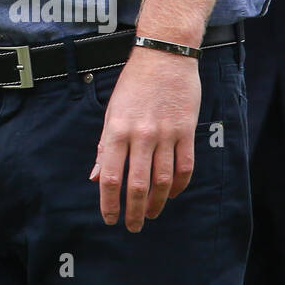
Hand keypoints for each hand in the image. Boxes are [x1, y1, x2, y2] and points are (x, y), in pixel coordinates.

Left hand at [89, 48, 199, 231]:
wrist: (164, 57)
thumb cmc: (133, 85)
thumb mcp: (112, 112)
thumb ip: (106, 146)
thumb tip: (97, 177)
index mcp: (117, 129)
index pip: (111, 175)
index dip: (109, 202)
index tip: (110, 219)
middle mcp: (141, 135)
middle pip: (137, 184)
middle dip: (133, 210)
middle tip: (132, 227)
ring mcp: (166, 134)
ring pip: (163, 181)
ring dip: (157, 203)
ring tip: (151, 214)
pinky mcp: (186, 132)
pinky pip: (185, 167)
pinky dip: (179, 186)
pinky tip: (173, 193)